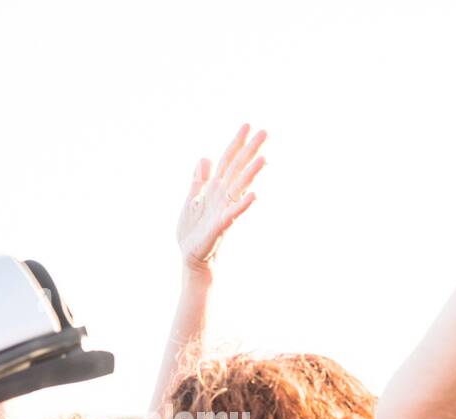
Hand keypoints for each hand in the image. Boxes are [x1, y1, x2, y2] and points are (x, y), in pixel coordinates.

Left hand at [177, 124, 266, 272]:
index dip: (236, 143)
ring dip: (251, 173)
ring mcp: (224, 209)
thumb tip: (204, 157)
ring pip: (240, 187)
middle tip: (266, 132)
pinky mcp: (221, 226)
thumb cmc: (193, 231)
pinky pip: (234, 213)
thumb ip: (199, 180)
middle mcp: (223, 195)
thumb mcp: (192, 199)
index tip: (247, 125)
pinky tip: (253, 196)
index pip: (228, 160)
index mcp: (215, 188)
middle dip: (250, 150)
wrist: (190, 256)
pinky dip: (243, 205)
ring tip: (264, 158)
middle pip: (238, 168)